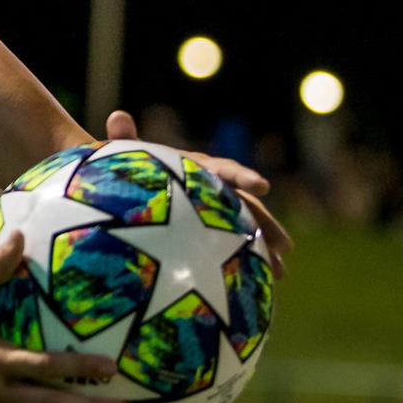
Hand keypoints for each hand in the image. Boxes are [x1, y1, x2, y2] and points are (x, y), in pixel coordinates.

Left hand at [104, 110, 293, 278]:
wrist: (132, 181)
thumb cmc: (134, 166)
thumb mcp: (130, 153)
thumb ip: (124, 137)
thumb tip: (117, 117)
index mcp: (198, 167)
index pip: (224, 170)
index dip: (243, 176)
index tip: (261, 186)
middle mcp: (214, 188)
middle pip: (246, 205)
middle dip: (266, 224)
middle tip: (285, 245)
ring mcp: (215, 212)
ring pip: (247, 229)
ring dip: (264, 248)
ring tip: (280, 272)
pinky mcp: (210, 232)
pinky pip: (232, 247)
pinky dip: (247, 262)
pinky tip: (261, 285)